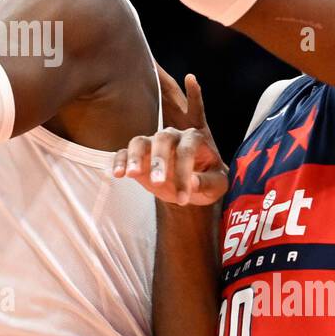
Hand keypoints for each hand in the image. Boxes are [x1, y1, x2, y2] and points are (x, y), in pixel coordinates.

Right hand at [113, 71, 228, 205]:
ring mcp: (152, 144)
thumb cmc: (208, 180)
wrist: (193, 183)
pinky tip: (117, 174)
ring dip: (135, 157)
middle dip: (159, 160)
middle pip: (162, 139)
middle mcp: (172, 136)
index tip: (183, 199)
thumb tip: (193, 183)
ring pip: (139, 141)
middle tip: (158, 182)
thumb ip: (208, 182)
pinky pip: (124, 153)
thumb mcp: (217, 185)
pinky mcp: (138, 155)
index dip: (184, 174)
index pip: (186, 150)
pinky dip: (119, 161)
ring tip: (131, 174)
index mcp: (194, 138)